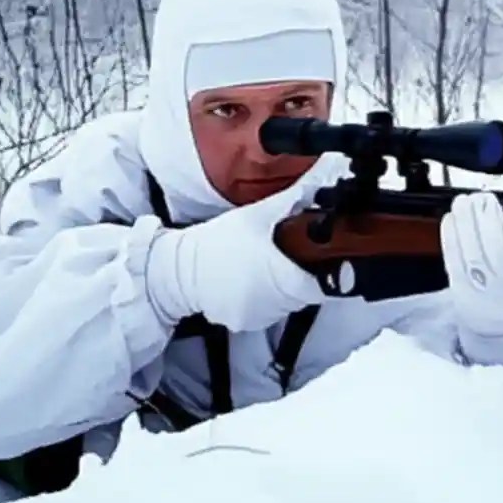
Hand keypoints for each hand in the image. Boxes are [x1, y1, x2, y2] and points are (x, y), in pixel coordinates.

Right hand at [145, 166, 340, 332]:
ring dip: (282, 289)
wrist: (178, 267)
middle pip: (303, 294)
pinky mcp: (242, 324)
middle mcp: (272, 304)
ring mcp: (257, 317)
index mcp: (281, 279)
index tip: (319, 260)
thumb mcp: (258, 214)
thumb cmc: (216, 241)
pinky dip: (264, 299)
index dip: (324, 273)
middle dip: (301, 276)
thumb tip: (318, 178)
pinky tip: (251, 281)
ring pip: (285, 305)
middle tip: (288, 256)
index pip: (321, 287)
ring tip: (266, 267)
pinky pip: (265, 313)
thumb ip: (293, 197)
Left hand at [440, 192, 502, 338]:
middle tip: (484, 198)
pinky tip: (452, 218)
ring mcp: (488, 296)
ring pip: (474, 257)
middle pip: (500, 258)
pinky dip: (451, 236)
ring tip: (465, 202)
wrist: (502, 315)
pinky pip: (454, 261)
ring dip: (466, 224)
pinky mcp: (463, 291)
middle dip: (489, 223)